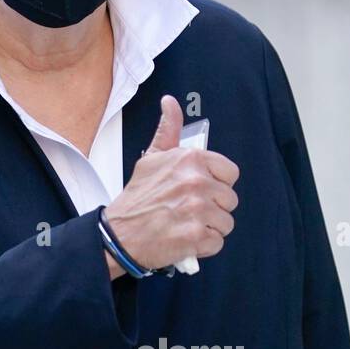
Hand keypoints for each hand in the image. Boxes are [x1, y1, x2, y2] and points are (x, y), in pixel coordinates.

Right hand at [102, 95, 238, 272]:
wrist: (120, 233)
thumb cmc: (137, 198)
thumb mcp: (151, 157)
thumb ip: (168, 130)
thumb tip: (170, 102)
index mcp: (190, 160)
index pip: (230, 172)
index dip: (216, 183)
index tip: (200, 190)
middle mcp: (196, 182)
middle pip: (229, 199)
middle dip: (212, 208)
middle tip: (188, 210)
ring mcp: (197, 210)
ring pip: (225, 222)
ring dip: (208, 228)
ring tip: (186, 224)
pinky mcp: (196, 236)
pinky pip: (217, 242)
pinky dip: (202, 246)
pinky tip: (185, 238)